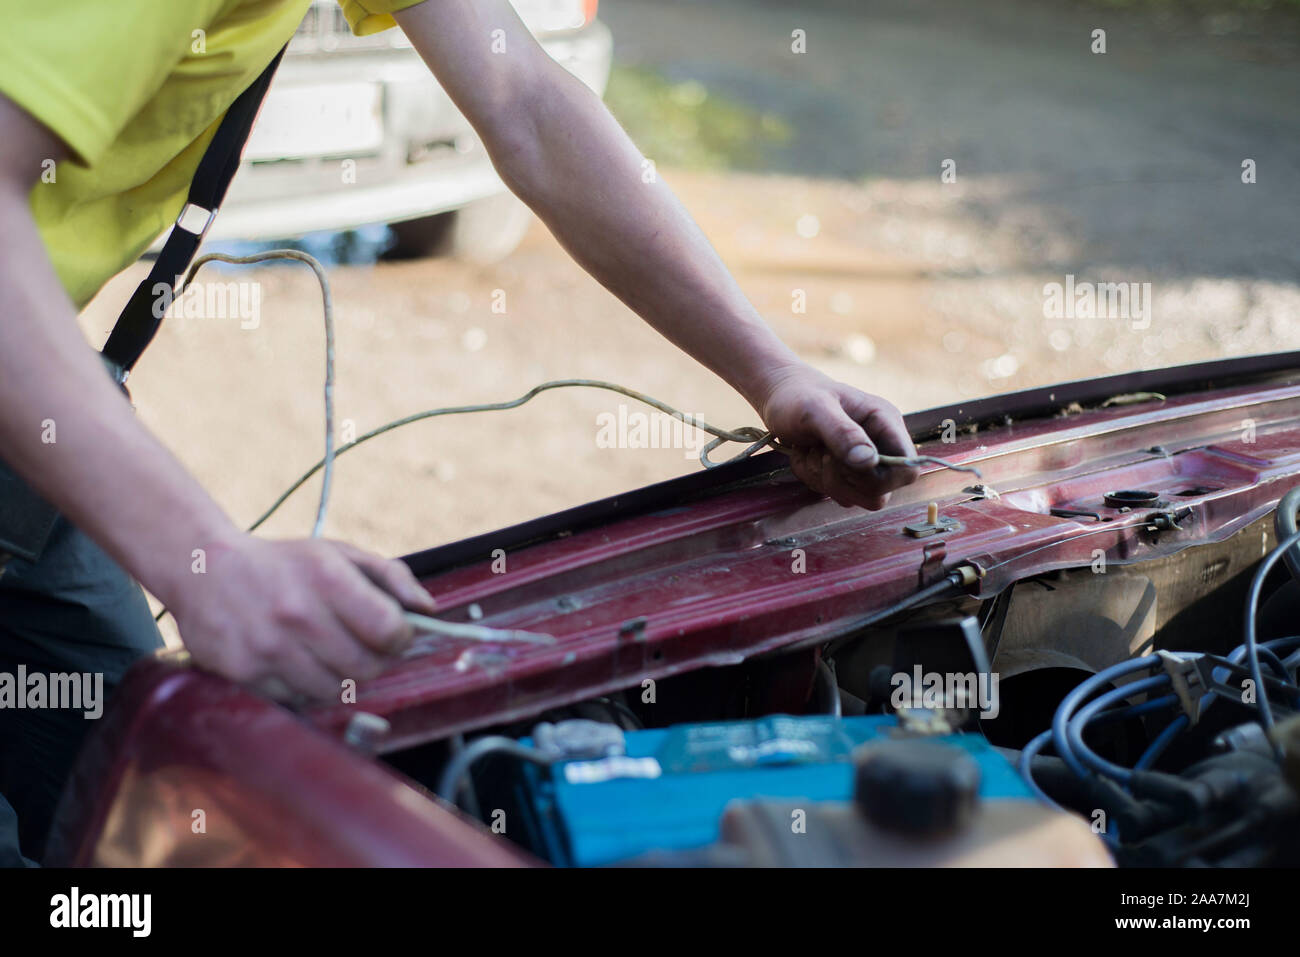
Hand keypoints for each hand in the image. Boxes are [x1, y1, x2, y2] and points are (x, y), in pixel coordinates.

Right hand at [169, 535, 437, 703]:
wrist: (204, 570)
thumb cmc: (283, 564)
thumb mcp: (338, 554)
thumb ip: (391, 576)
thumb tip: (428, 609)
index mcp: (327, 579)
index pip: (389, 629)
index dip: (401, 637)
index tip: (395, 634)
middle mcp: (297, 615)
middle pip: (366, 667)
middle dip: (375, 661)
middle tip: (365, 648)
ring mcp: (268, 647)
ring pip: (334, 689)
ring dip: (340, 676)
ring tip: (325, 652)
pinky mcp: (243, 673)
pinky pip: (296, 698)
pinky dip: (303, 686)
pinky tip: (294, 661)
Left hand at [757, 364, 919, 508]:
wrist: (779, 396)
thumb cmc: (797, 395)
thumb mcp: (815, 409)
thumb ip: (842, 433)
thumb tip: (868, 461)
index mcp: (885, 423)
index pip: (908, 468)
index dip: (882, 478)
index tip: (848, 463)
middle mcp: (879, 445)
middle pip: (880, 492)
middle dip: (843, 480)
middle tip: (821, 454)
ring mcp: (862, 461)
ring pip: (856, 497)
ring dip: (824, 479)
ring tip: (810, 450)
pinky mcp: (845, 473)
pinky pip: (836, 494)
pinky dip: (814, 479)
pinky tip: (805, 455)